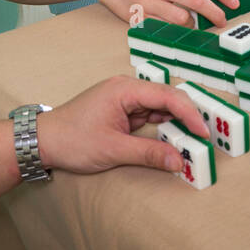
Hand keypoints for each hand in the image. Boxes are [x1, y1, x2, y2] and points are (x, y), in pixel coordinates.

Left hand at [35, 75, 208, 175]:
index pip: (167, 96)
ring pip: (159, 107)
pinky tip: (174, 139)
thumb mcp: (113, 149)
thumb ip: (149, 153)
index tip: (204, 132)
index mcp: (124, 89)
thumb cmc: (72, 139)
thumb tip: (179, 160)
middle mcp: (126, 89)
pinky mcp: (121, 111)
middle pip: (166, 98)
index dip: (189, 113)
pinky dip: (162, 127)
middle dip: (187, 116)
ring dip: (176, 122)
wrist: (43, 141)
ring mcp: (124, 100)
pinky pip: (149, 116)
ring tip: (194, 140)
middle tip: (205, 135)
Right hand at [82, 0, 239, 29]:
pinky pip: (162, 28)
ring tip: (193, 25)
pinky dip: (172, 30)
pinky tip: (174, 29)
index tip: (234, 3)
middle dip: (215, 13)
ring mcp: (148, 1)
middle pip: (196, 2)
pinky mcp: (137, 16)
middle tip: (222, 21)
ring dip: (192, 25)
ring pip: (181, 19)